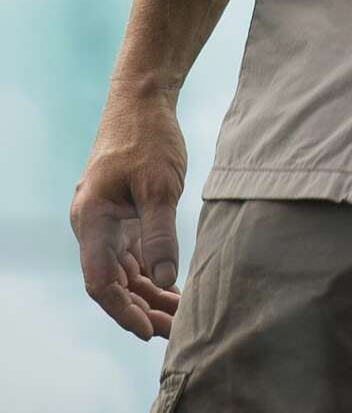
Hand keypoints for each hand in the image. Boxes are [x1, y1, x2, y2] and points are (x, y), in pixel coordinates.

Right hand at [70, 87, 185, 341]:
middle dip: (142, 309)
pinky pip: (132, 255)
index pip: (101, 282)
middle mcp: (94, 225)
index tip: (148, 331)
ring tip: (178, 318)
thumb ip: (160, 235)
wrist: (142, 100)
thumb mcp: (160, 186)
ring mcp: (107, 221)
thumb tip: (165, 282)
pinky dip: (151, 273)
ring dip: (148, 295)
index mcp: (92, 220)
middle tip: (175, 331)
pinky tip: (173, 289)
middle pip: (113, 282)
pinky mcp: (122, 215)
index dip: (123, 311)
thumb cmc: (148, 137)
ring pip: (124, 271)